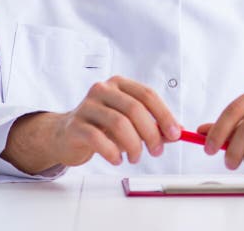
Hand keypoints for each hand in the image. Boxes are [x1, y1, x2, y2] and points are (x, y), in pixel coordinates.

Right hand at [1, 76, 181, 173]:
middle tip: (157, 151)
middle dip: (151, 133)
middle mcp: (102, 89)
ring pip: (119, 124)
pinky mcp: (75, 125)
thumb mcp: (128, 122)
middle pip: (134, 109)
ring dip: (133, 145)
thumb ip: (152, 125)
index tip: (176, 134)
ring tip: (136, 157)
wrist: (65, 134)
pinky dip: (113, 152)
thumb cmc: (101, 126)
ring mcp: (87, 106)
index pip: (147, 94)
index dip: (164, 114)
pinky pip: (99, 139)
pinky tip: (117, 159)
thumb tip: (178, 132)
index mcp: (119, 84)